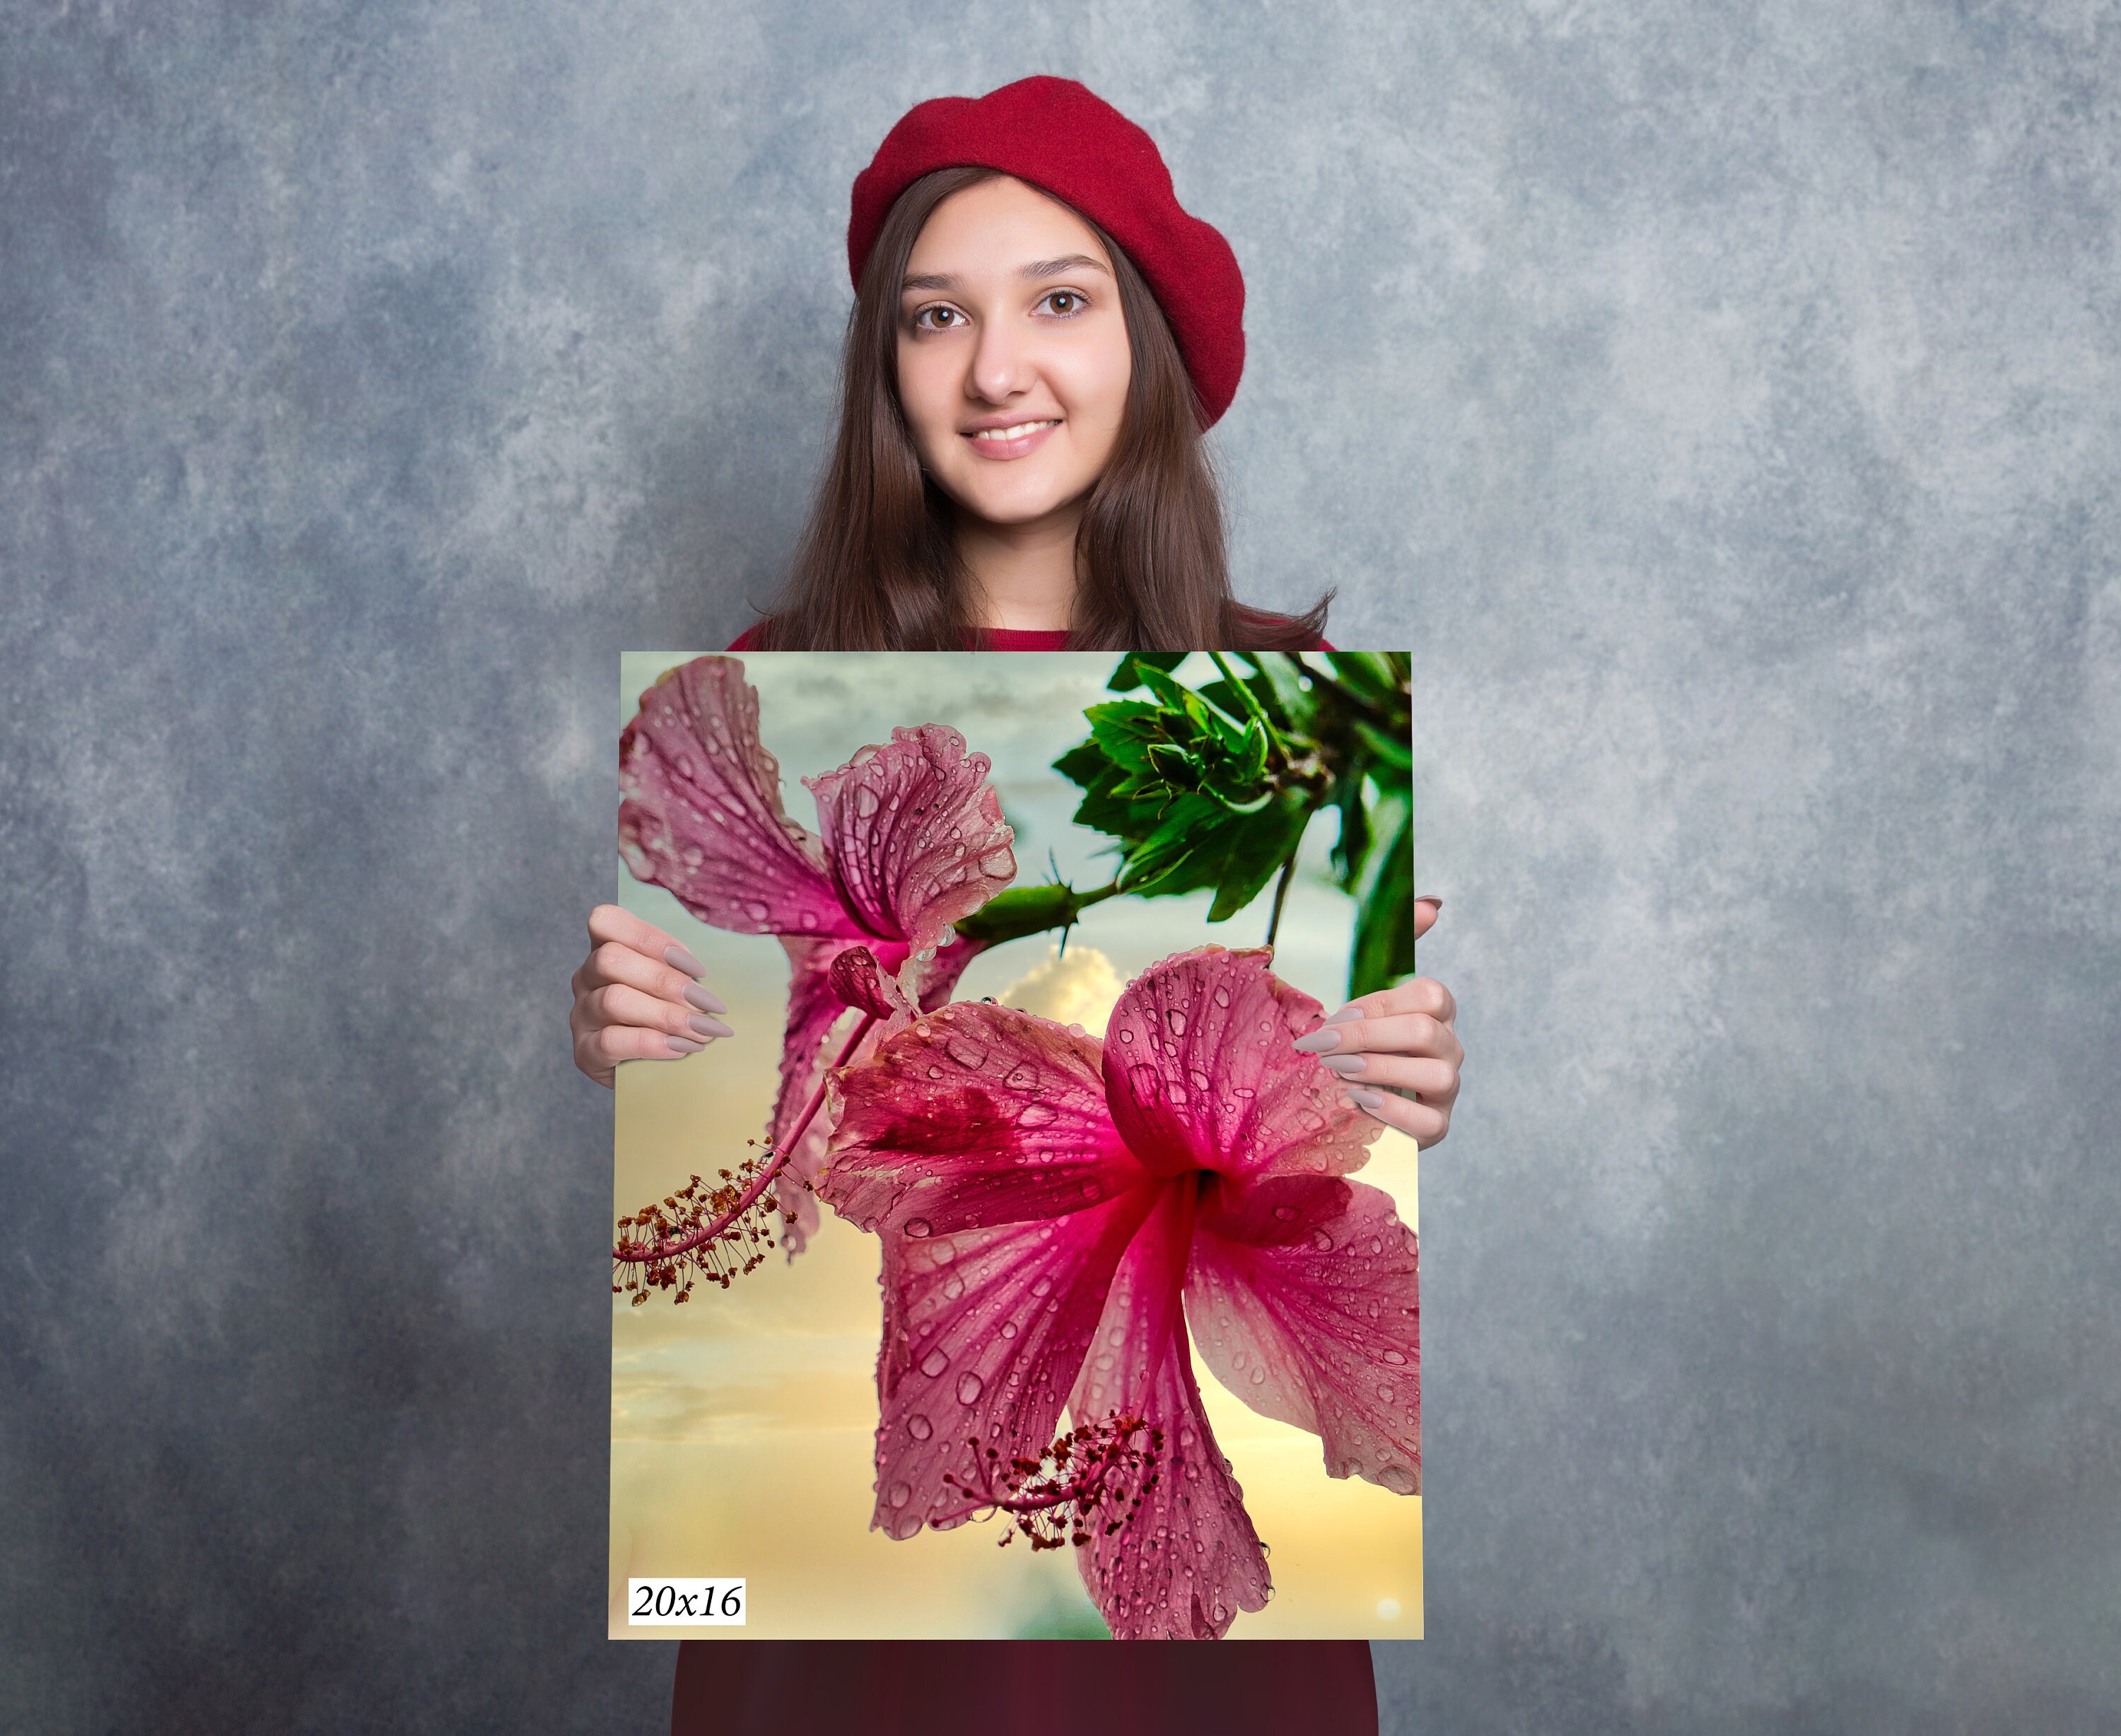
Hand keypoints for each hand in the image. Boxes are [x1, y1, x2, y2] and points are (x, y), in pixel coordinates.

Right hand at [571, 904, 733, 1087]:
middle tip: (708, 1004)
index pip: (606, 921)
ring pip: (614, 1000)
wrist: (652, 1076)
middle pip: (612, 959)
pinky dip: (654, 1043)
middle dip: (667, 981)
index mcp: (605, 950)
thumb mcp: (677, 989)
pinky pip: (613, 1041)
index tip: (697, 968)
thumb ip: (685, 970)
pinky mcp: (584, 1053)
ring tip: (703, 1030)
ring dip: (667, 1014)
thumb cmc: (671, 1021)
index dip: (651, 938)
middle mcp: (585, 978)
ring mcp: (581, 1015)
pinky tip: (684, 1049)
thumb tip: (733, 964)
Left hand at [1291, 896, 1460, 1146]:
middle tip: (1321, 1047)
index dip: (1381, 1003)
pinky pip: (1430, 1121)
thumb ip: (1396, 941)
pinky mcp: (1436, 1128)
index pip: (1430, 994)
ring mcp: (1447, 1090)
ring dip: (1381, 1070)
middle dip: (1368, 1036)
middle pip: (1427, 1031)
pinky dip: (1392, 1111)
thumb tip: (1433, 902)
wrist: (1339, 1101)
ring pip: (1439, 1074)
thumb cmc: (1351, 1042)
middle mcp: (1448, 1048)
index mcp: (1435, 1012)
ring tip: (1337, 1073)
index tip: (1335, 1016)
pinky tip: (1357, 1102)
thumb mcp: (1360, 995)